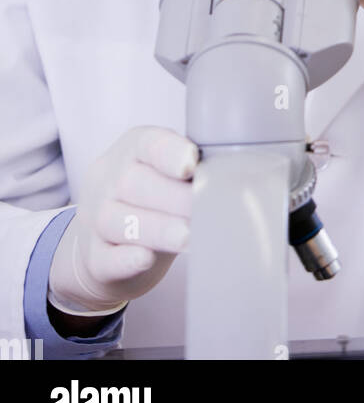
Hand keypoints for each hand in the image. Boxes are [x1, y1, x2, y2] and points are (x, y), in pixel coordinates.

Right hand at [48, 126, 197, 316]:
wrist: (104, 241)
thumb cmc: (151, 199)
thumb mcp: (165, 174)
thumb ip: (190, 171)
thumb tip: (229, 178)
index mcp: (131, 150)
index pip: (147, 143)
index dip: (170, 152)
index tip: (192, 165)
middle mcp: (107, 181)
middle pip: (134, 183)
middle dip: (174, 198)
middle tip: (207, 209)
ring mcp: (94, 221)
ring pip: (118, 221)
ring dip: (158, 229)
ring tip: (188, 237)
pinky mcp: (94, 258)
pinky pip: (106, 258)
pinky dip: (126, 259)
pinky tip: (145, 258)